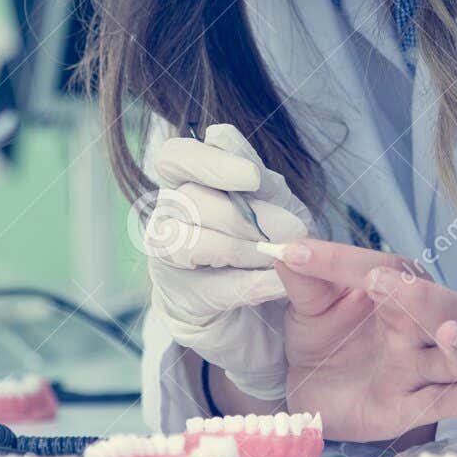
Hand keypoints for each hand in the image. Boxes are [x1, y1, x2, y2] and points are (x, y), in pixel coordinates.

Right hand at [143, 124, 312, 398]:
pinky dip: (253, 283)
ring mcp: (166, 256)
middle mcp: (168, 212)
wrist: (266, 308)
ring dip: (245, 250)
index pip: (176, 156)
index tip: (252, 177)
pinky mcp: (179, 297)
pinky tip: (280, 283)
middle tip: (290, 231)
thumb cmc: (267, 242)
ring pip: (191, 243)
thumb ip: (257, 177)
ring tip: (281, 256)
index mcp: (189, 179)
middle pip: (189, 200)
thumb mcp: (275, 203)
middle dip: (245, 217)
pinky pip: (212, 287)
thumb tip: (232, 148)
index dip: (210, 162)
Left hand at [269, 238, 456, 443]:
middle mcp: (419, 323)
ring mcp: (420, 367)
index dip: (346, 262)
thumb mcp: (309, 304)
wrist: (311, 388)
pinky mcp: (413, 406)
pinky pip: (453, 401)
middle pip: (446, 307)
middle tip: (384, 286)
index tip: (303, 256)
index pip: (385, 267)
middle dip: (421, 298)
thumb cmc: (324, 335)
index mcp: (398, 286)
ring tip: (447, 334)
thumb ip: (304, 277)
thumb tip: (282, 249)